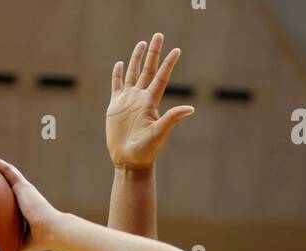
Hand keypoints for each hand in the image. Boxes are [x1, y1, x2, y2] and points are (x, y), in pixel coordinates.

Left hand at [0, 152, 61, 250]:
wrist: (51, 231)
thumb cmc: (41, 239)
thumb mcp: (21, 242)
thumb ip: (12, 244)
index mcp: (24, 205)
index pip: (9, 194)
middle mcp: (23, 194)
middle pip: (6, 179)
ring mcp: (24, 188)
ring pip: (6, 170)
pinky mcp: (23, 185)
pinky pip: (6, 169)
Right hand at [107, 33, 193, 170]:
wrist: (129, 160)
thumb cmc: (146, 150)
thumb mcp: (160, 133)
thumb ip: (172, 118)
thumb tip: (190, 108)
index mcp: (151, 102)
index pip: (161, 77)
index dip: (168, 63)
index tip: (177, 50)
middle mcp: (140, 97)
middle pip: (148, 69)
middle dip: (153, 52)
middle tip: (158, 35)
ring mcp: (127, 101)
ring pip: (133, 73)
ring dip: (137, 58)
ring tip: (142, 43)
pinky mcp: (115, 106)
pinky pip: (117, 85)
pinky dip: (118, 74)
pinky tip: (120, 64)